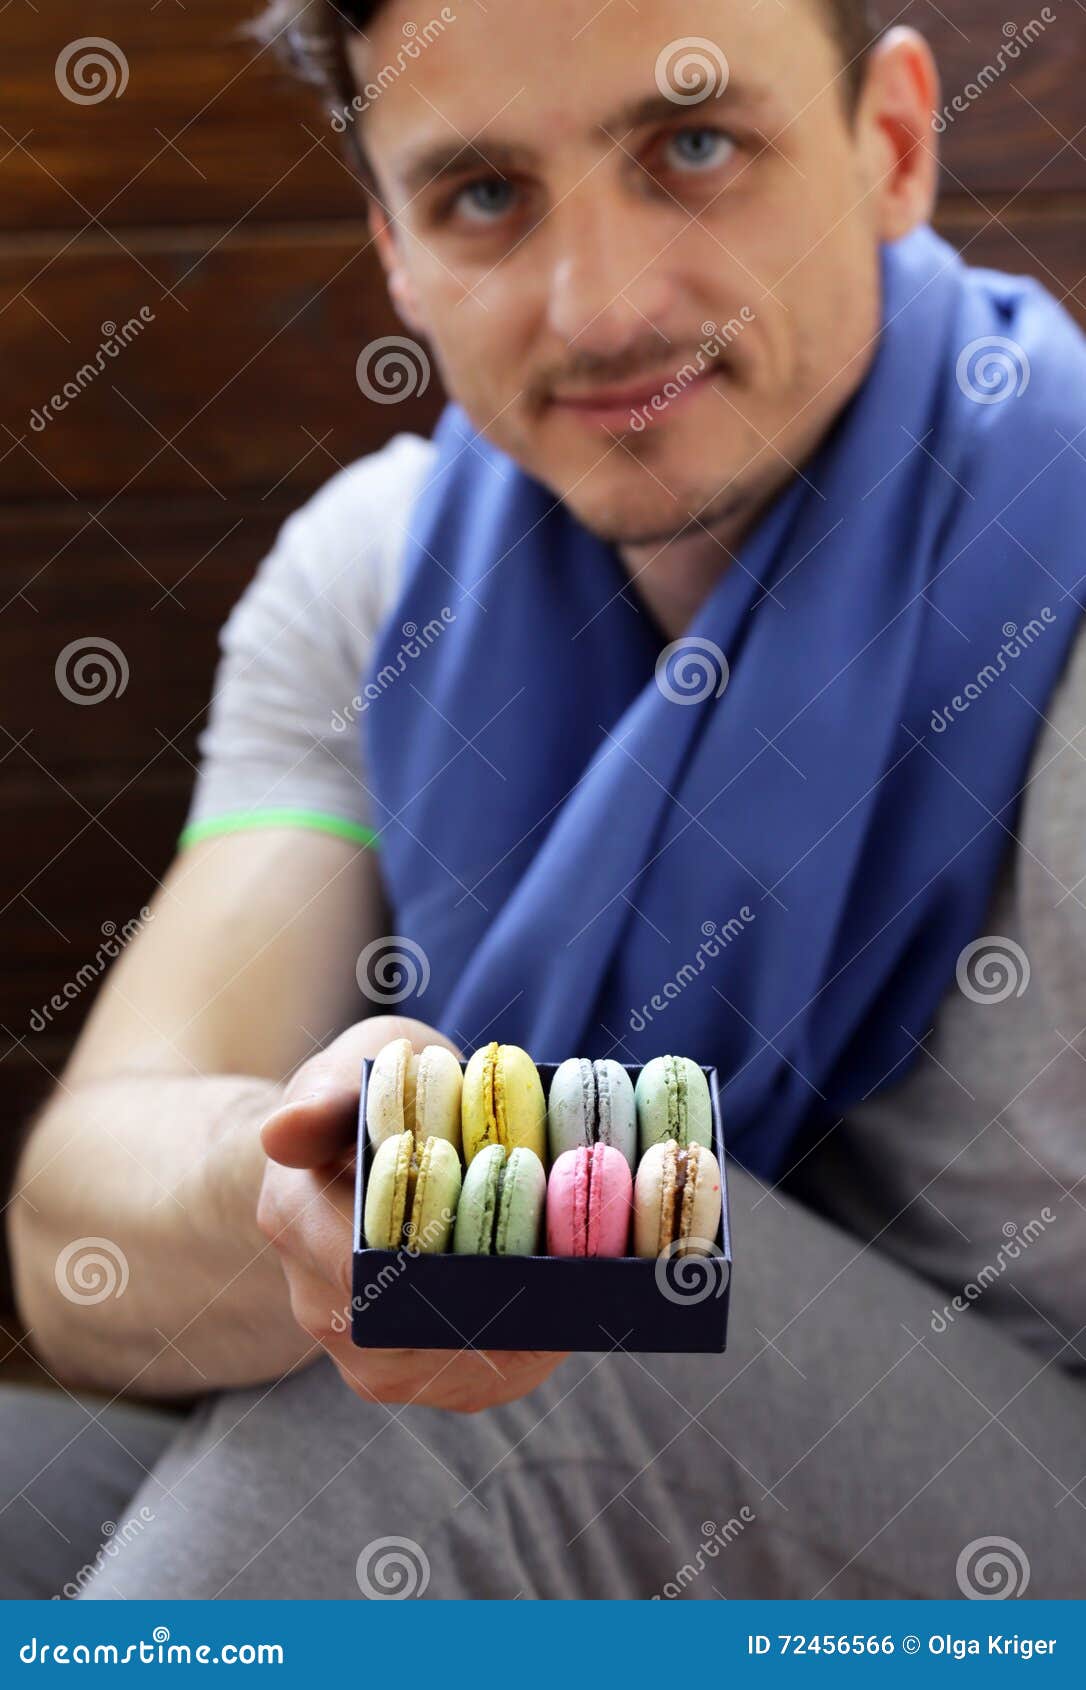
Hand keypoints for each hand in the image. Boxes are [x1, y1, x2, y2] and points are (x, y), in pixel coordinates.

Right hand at [257, 1015, 568, 1410]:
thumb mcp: (349, 1073)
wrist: (342, 1159)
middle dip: (497, 1303)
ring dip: (520, 1338)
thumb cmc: (361, 1102)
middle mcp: (317, 1301)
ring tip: (577, 1295)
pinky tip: (564, 1318)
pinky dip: (523, 1357)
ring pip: (450, 1371)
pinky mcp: (404, 1375)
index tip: (517, 1228)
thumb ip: (326, 1099)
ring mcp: (359, 1350)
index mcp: (295, 1219)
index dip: (446, 1250)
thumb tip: (281, 1131)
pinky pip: (470, 1384)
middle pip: (417, 1330)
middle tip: (569, 1272)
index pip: (365, 1260)